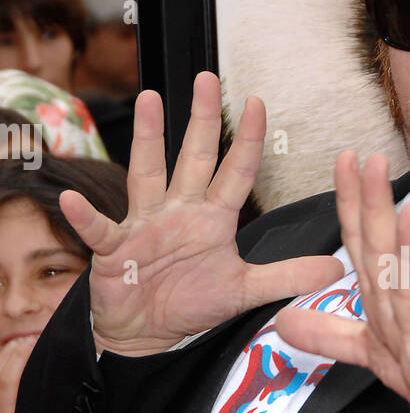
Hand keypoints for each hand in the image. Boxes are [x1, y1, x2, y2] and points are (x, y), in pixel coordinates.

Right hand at [58, 72, 345, 356]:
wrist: (148, 334)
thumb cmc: (191, 304)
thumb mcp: (244, 291)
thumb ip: (286, 276)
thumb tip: (333, 270)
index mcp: (212, 218)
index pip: (235, 171)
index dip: (246, 140)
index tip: (257, 102)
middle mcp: (179, 211)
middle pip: (192, 157)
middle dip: (200, 118)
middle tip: (206, 77)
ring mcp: (145, 224)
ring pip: (147, 174)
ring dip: (148, 139)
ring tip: (148, 100)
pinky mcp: (115, 248)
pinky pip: (99, 228)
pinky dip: (85, 216)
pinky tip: (72, 200)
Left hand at [272, 151, 409, 412]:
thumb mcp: (371, 351)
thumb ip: (329, 334)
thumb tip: (282, 322)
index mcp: (385, 299)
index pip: (363, 244)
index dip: (351, 202)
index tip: (345, 158)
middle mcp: (405, 309)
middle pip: (387, 254)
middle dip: (378, 208)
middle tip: (374, 163)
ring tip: (409, 215)